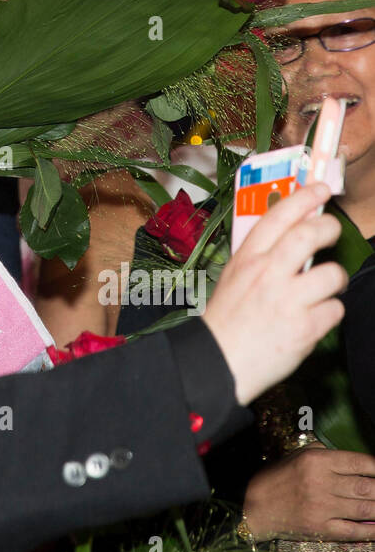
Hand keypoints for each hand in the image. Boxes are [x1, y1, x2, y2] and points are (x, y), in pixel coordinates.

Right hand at [203, 183, 346, 405]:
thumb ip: (262, 258)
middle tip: (332, 230)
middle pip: (310, 234)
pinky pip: (335, 310)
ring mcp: (287, 300)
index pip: (278, 216)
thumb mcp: (234, 278)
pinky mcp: (304, 328)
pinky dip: (330, 313)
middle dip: (329, 228)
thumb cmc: (227, 321)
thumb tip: (293, 238)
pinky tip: (315, 318)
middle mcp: (267, 274)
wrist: (217, 362)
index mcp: (247, 259)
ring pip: (332, 274)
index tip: (318, 189)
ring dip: (335, 279)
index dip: (303, 197)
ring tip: (327, 287)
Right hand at [243, 447, 374, 540]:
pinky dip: (372, 530)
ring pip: (365, 509)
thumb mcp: (296, 456)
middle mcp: (321, 483)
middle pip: (366, 487)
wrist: (254, 507)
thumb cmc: (276, 478)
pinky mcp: (321, 529)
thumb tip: (354, 460)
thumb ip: (324, 453)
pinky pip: (354, 531)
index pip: (358, 462)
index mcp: (315, 461)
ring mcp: (322, 508)